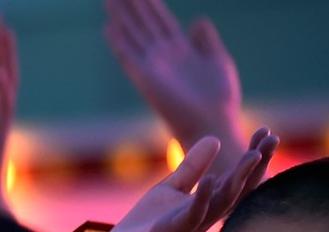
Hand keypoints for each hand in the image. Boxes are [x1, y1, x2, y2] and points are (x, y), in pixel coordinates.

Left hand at [89, 128, 274, 231]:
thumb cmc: (147, 224)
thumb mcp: (170, 188)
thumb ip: (191, 167)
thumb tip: (214, 139)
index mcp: (207, 204)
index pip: (237, 178)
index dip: (254, 156)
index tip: (266, 131)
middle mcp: (204, 216)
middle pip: (238, 189)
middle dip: (256, 164)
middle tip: (273, 138)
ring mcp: (188, 227)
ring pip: (221, 203)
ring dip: (238, 179)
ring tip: (252, 154)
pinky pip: (190, 217)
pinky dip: (201, 199)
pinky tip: (209, 179)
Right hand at [105, 0, 243, 153]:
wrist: (212, 122)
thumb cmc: (219, 98)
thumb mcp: (217, 60)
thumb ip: (206, 40)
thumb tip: (196, 20)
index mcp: (180, 50)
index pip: (161, 20)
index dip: (151, 4)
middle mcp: (163, 56)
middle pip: (143, 23)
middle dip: (132, 4)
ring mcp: (153, 66)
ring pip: (134, 34)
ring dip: (121, 16)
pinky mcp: (146, 78)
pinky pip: (129, 55)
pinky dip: (119, 42)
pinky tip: (109, 27)